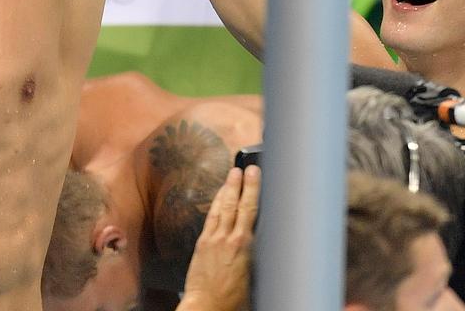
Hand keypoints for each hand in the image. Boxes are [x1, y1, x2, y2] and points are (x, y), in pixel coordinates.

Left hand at [178, 166, 258, 310]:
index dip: (254, 191)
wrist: (207, 306)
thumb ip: (256, 254)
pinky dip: (215, 203)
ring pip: (223, 207)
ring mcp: (214, 239)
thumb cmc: (233, 299)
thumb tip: (260, 241)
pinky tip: (218, 195)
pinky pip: (210, 217)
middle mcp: (230, 238)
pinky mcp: (203, 243)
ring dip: (228, 188)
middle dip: (244, 184)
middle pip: (239, 204)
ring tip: (233, 174)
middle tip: (249, 168)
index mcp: (245, 246)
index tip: (257, 176)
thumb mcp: (254, 275)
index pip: (252, 211)